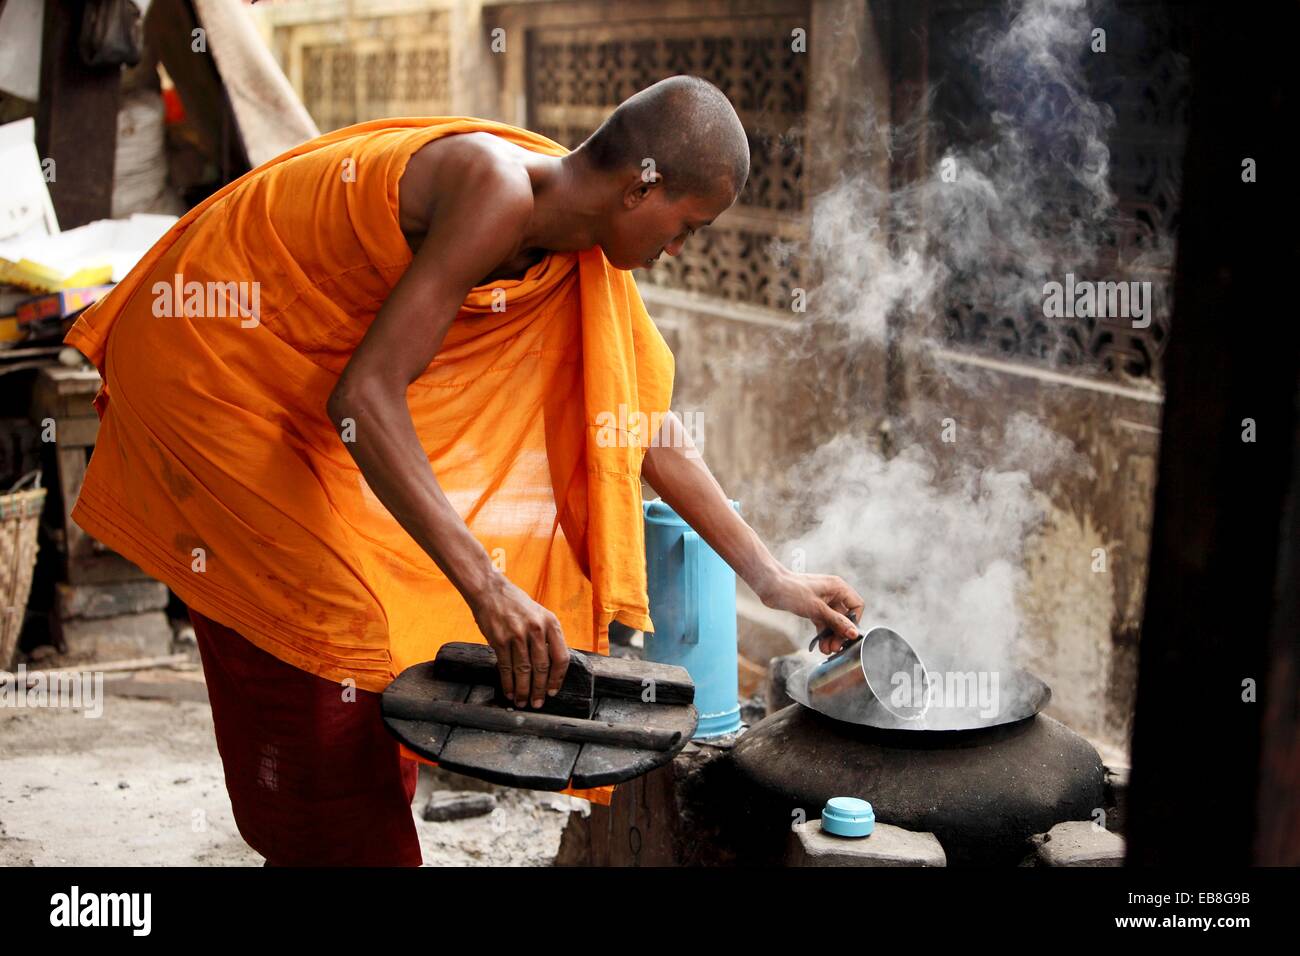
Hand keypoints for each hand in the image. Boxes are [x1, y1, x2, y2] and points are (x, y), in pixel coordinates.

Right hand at [468, 573, 568, 708]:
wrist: (490, 591)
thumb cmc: (516, 604)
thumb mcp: (539, 614)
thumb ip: (547, 636)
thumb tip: (551, 666)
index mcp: (551, 623)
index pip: (561, 657)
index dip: (558, 678)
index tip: (554, 691)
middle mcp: (536, 629)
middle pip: (542, 668)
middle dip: (540, 690)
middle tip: (538, 703)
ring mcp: (518, 635)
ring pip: (523, 671)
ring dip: (523, 690)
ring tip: (522, 702)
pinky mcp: (500, 640)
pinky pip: (506, 667)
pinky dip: (508, 682)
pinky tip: (509, 691)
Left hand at [756, 568, 863, 654]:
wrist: (770, 587)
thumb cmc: (793, 591)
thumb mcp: (817, 609)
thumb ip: (836, 622)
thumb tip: (853, 633)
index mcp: (838, 588)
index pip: (856, 605)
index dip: (854, 621)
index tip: (847, 635)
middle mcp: (833, 593)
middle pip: (844, 617)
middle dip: (840, 633)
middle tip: (835, 648)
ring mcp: (823, 601)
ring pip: (833, 622)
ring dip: (831, 636)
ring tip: (827, 650)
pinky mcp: (813, 608)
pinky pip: (823, 623)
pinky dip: (822, 634)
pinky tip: (820, 646)